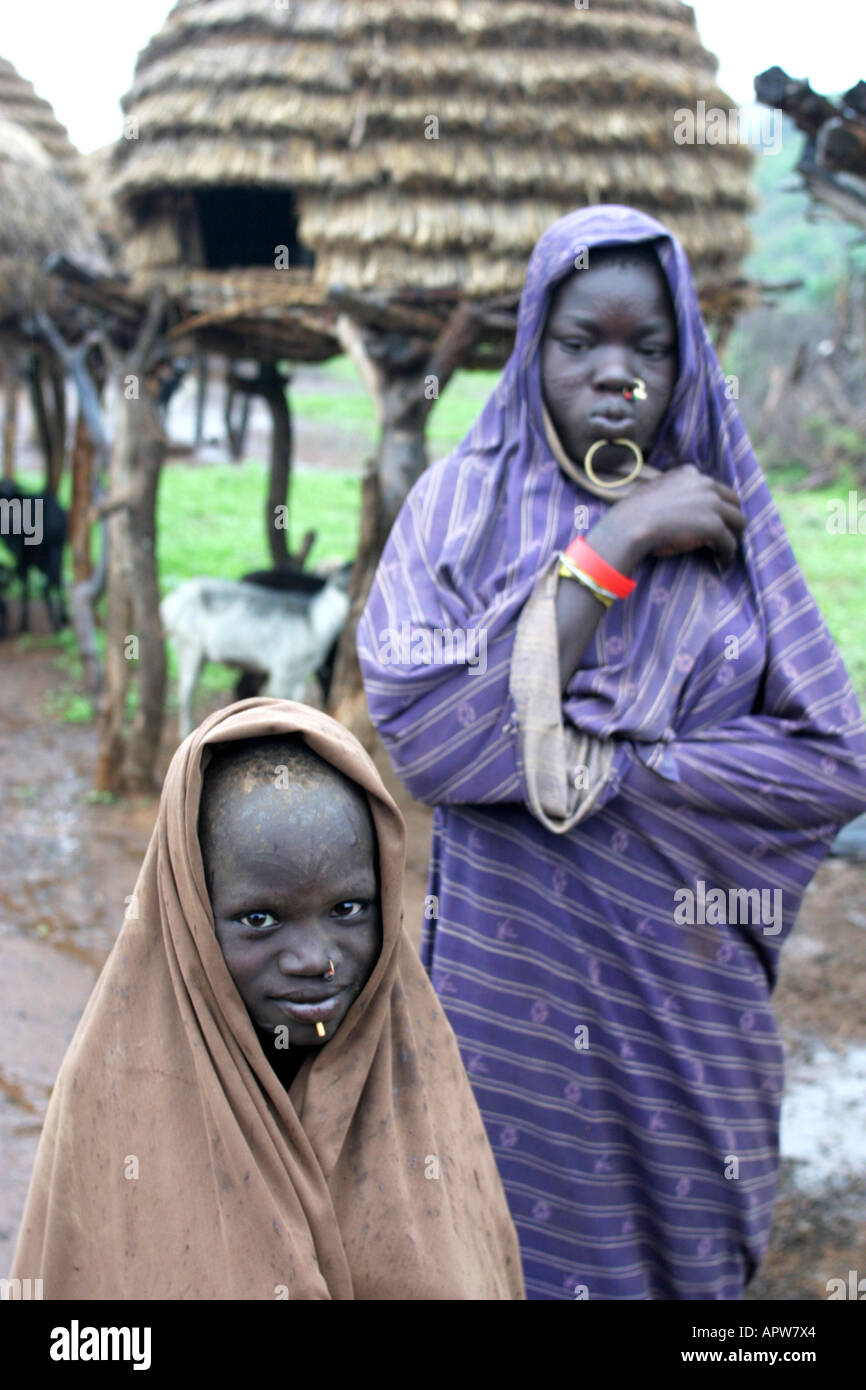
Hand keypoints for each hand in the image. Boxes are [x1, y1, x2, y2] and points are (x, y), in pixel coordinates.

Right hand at [590, 465, 745, 570]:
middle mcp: (706, 484)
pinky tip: (723, 563)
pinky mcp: (715, 526)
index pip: (715, 487)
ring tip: (726, 551)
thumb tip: (671, 499)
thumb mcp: (653, 489)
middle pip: (733, 501)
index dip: (716, 505)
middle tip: (725, 536)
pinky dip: (728, 555)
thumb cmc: (634, 512)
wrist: (630, 525)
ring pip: (738, 521)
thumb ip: (670, 489)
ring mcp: (712, 504)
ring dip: (733, 536)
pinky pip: (730, 543)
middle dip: (731, 519)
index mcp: (690, 474)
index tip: (711, 518)